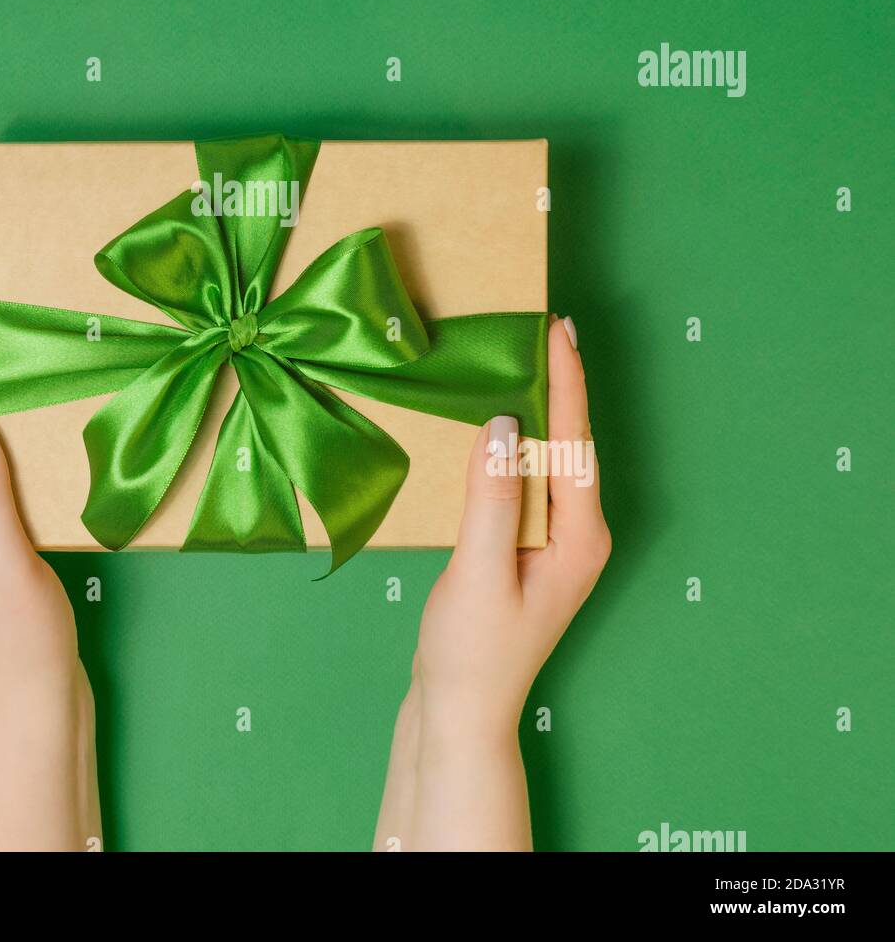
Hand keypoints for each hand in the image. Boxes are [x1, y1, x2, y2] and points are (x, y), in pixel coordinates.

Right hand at [375, 315, 609, 850]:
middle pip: (571, 443)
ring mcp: (556, 541)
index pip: (574, 442)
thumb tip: (504, 424)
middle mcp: (579, 533)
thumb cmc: (471, 650)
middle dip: (559, 384)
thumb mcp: (479, 571)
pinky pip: (528, 477)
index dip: (566, 382)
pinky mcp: (527, 545)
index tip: (558, 329)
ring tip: (524, 357)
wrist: (460, 712)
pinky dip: (517, 441)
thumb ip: (493, 497)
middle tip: (544, 327)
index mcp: (579, 537)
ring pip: (550, 459)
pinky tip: (498, 422)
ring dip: (539, 409)